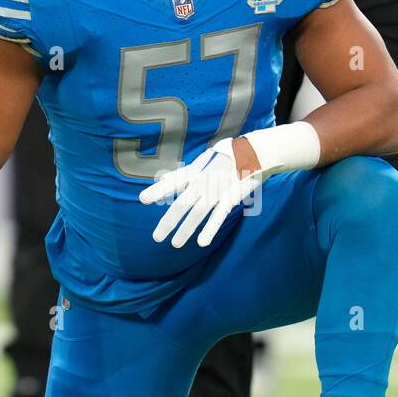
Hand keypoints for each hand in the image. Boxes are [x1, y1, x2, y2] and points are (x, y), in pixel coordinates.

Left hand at [138, 138, 261, 248]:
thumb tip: (164, 179)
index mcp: (196, 171)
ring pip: (197, 213)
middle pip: (182, 204)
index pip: (174, 182)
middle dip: (168, 221)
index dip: (158, 190)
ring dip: (185, 230)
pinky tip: (201, 243)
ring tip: (175, 244)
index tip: (143, 199)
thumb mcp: (204, 159)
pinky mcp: (231, 197)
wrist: (255, 152)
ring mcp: (217, 190)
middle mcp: (203, 181)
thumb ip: (184, 172)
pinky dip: (210, 230)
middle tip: (157, 237)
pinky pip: (218, 216)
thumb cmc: (228, 155)